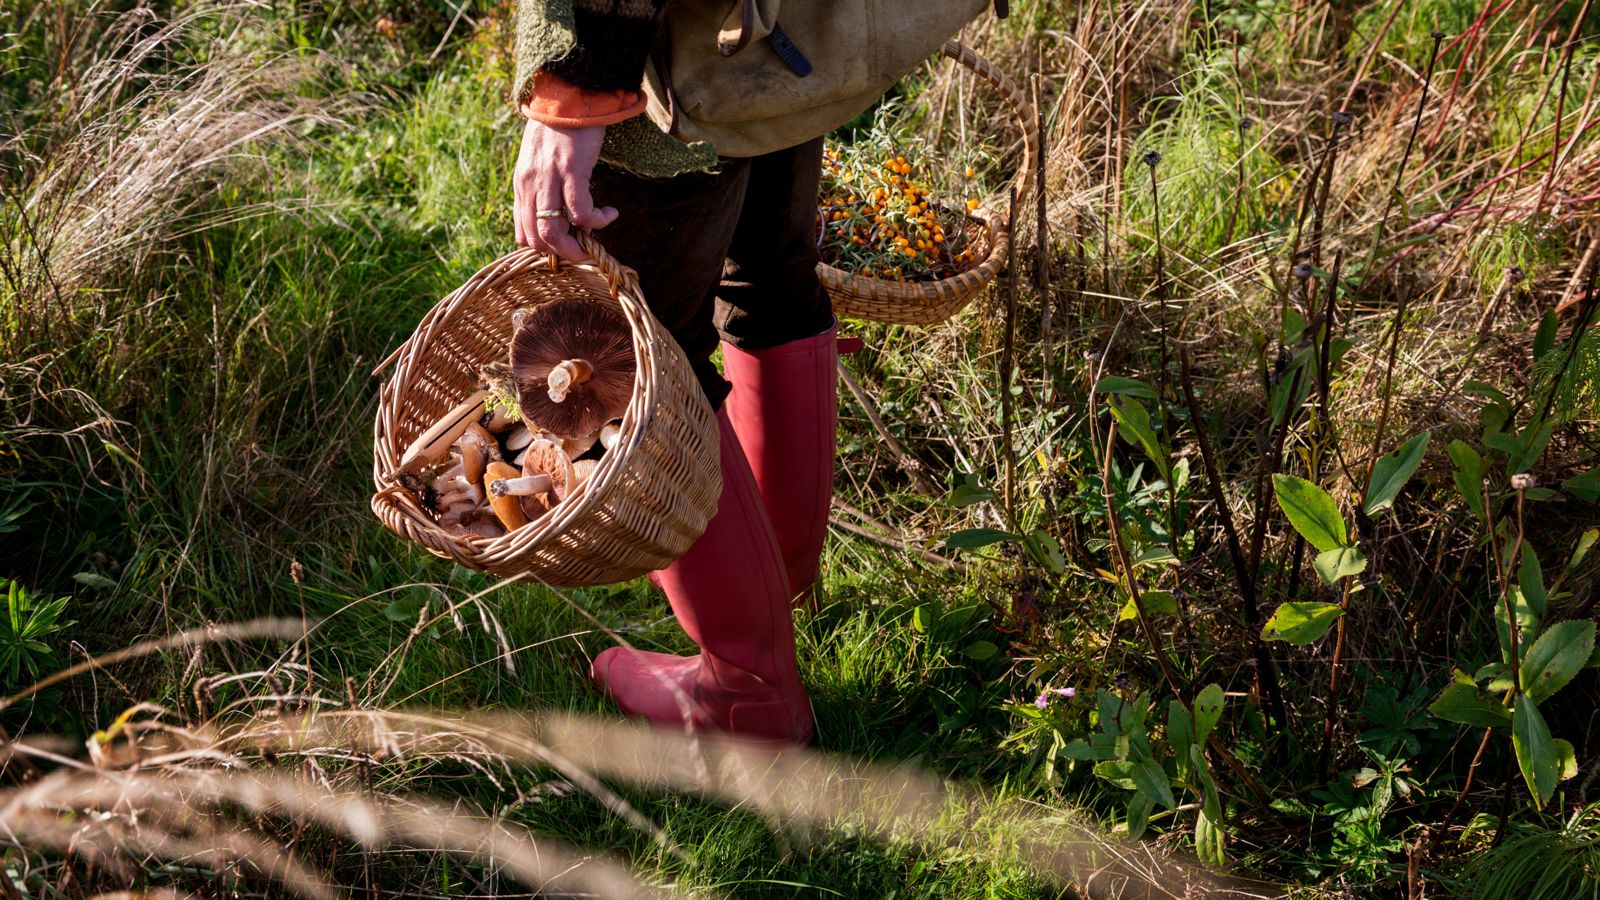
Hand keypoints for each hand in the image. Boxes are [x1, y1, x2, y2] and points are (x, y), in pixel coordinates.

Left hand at [512, 118, 618, 261]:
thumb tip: (559, 215)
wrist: (567, 96)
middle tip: (583, 252)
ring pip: (554, 231)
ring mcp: (549, 179)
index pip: (523, 233)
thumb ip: (541, 186)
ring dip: (576, 247)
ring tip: (594, 242)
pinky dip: (597, 221)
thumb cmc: (557, 128)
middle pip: (538, 239)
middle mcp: (531, 185)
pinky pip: (581, 211)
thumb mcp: (538, 160)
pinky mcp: (572, 171)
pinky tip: (610, 214)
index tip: (566, 244)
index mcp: (522, 185)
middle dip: (562, 254)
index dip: (544, 247)